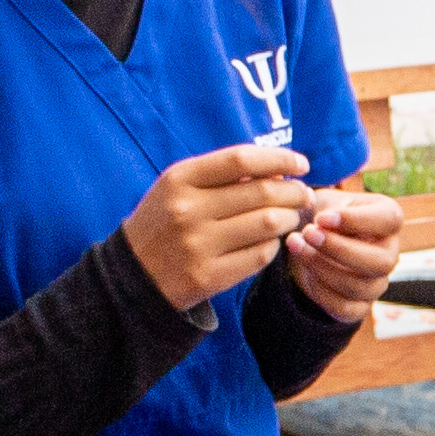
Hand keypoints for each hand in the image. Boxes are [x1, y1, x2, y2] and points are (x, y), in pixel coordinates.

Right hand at [124, 143, 310, 311]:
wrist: (131, 276)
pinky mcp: (209, 276)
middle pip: (263, 192)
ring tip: (292, 217)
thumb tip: (277, 170)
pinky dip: (273, 245)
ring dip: (290, 218)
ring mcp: (199, 245)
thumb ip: (221, 175)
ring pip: (268, 224)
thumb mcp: (178, 188)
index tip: (301, 164)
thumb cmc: (164, 222)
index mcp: (179, 179)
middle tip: (304, 194)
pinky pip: (260, 255)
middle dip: (294, 191)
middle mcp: (188, 210)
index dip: (280, 159)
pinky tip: (271, 241)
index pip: (242, 159)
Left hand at [282, 185, 407, 322]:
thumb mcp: (326, 201)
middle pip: (380, 262)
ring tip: (296, 246)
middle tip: (308, 233)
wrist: (312, 243)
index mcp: (389, 220)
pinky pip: (345, 308)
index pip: (389, 221)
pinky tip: (304, 270)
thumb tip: (324, 222)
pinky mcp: (360, 306)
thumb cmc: (324, 215)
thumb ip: (328, 207)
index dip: (356, 221)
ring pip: (360, 287)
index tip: (322, 218)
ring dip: (323, 268)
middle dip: (339, 249)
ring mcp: (377, 282)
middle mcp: (389, 253)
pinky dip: (320, 291)